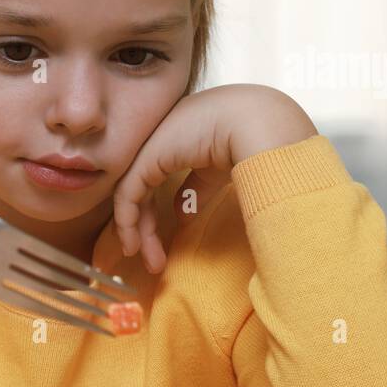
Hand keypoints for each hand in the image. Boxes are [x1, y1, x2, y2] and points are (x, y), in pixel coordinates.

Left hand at [112, 84, 317, 273]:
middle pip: (141, 187)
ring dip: (137, 231)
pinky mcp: (145, 158)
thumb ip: (197, 188)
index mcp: (178, 133)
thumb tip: (183, 215)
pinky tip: (135, 245)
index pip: (154, 175)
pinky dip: (128, 223)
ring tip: (151, 263)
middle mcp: (159, 135)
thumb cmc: (253, 139)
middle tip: (153, 260)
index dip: (154, 210)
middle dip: (145, 227)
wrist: (258, 124)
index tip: (161, 241)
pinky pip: (128, 196)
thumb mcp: (218, 168)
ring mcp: (150, 145)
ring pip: (131, 194)